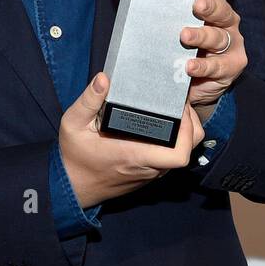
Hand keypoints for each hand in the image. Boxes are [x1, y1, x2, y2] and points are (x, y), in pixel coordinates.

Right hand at [58, 71, 204, 209]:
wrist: (74, 186)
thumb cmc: (75, 156)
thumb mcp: (73, 124)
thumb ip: (88, 101)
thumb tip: (103, 79)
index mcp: (135, 155)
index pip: (179, 154)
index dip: (187, 131)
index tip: (179, 108)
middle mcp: (149, 167)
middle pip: (188, 150)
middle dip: (191, 125)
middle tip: (179, 103)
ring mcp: (151, 173)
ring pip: (183, 155)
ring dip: (185, 133)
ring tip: (174, 110)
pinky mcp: (150, 174)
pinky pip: (172, 158)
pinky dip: (175, 141)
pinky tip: (164, 124)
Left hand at [109, 0, 247, 118]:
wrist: (178, 86)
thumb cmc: (168, 42)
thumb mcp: (148, 15)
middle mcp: (223, 17)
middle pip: (221, 5)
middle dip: (210, 4)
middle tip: (197, 3)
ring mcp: (230, 41)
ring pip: (219, 35)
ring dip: (202, 36)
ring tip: (185, 36)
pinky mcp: (231, 65)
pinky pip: (219, 65)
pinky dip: (203, 66)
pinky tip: (190, 66)